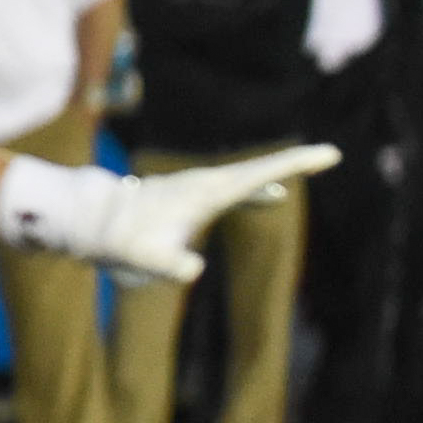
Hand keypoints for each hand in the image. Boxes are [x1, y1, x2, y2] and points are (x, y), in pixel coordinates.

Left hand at [91, 144, 339, 285]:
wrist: (91, 222)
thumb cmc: (119, 243)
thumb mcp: (142, 258)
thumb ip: (168, 263)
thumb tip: (193, 268)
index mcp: (206, 192)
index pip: (257, 175)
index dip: (292, 165)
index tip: (326, 155)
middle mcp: (206, 183)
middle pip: (259, 169)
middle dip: (295, 162)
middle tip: (331, 155)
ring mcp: (199, 188)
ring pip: (248, 178)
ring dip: (280, 172)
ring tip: (313, 165)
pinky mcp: (193, 197)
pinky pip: (235, 191)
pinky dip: (258, 189)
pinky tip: (272, 196)